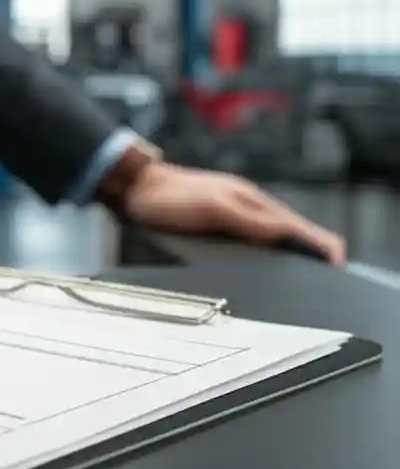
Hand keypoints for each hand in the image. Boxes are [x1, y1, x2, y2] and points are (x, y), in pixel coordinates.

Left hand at [123, 162, 346, 264]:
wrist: (133, 189)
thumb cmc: (168, 197)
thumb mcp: (211, 208)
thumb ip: (246, 220)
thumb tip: (283, 234)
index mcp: (252, 202)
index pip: (297, 225)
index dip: (320, 244)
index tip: (336, 264)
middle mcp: (245, 209)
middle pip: (288, 233)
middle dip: (307, 254)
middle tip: (322, 277)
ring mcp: (231, 217)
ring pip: (267, 239)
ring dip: (282, 256)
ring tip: (295, 279)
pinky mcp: (214, 227)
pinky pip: (246, 243)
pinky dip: (258, 256)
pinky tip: (256, 270)